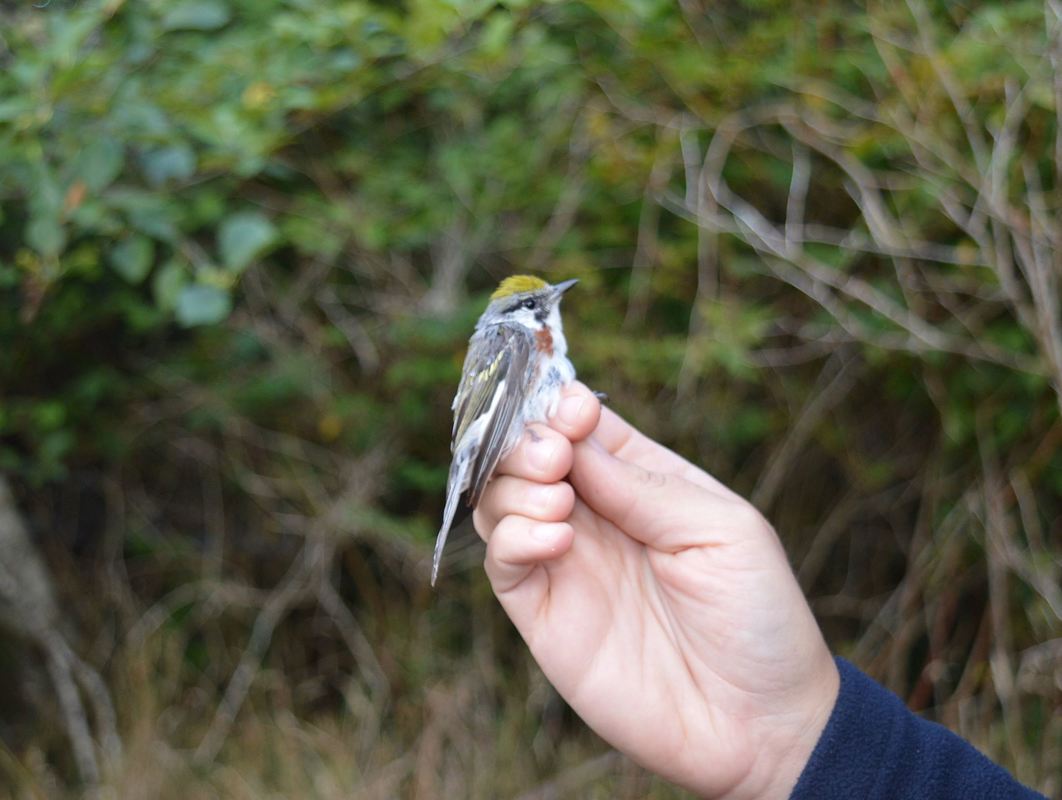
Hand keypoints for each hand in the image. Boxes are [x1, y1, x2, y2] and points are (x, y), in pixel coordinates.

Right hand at [473, 383, 838, 798]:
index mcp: (642, 481)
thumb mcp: (722, 529)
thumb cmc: (757, 616)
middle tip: (554, 457)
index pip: (580, 423)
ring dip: (515, 484)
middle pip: (526, 452)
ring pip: (499, 498)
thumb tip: (572, 440)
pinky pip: (502, 560)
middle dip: (527, 440)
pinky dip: (514, 537)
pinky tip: (558, 542)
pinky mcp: (543, 612)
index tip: (572, 414)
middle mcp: (595, 515)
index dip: (563, 407)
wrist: (758, 722)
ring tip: (559, 503)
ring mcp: (565, 562)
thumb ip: (644, 486)